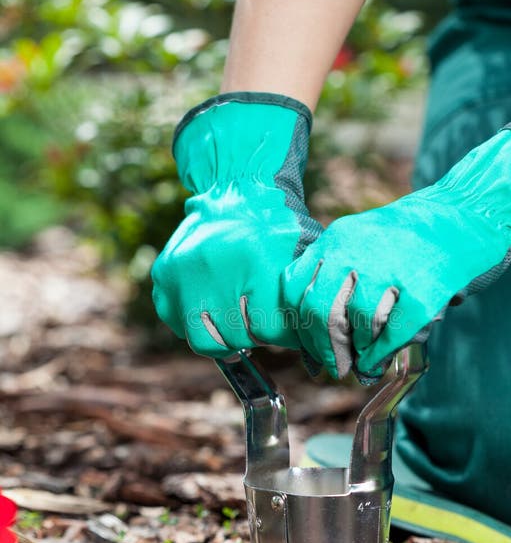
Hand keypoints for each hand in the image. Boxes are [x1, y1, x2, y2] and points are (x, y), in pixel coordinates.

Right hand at [152, 92, 321, 355]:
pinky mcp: (164, 274)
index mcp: (257, 262)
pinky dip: (195, 323)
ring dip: (222, 338)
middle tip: (259, 325)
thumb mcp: (302, 255)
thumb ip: (303, 300)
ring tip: (235, 321)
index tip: (286, 329)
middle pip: (235, 339)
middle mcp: (216, 268)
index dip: (281, 337)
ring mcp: (184, 272)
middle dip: (252, 338)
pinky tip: (212, 307)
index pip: (269, 331)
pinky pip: (176, 323)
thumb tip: (315, 354)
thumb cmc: (278, 229)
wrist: (240, 189)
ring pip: (202, 340)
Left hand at [284, 123, 510, 379]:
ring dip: (356, 352)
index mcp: (338, 236)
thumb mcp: (364, 237)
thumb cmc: (413, 234)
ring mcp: (393, 269)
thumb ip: (337, 273)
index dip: (300, 325)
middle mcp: (359, 250)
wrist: (470, 210)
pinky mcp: (424, 290)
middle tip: (334, 366)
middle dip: (325, 348)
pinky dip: (381, 354)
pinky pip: (393, 333)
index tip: (310, 346)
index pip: (297, 288)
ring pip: (357, 325)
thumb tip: (313, 334)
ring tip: (360, 361)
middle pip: (321, 311)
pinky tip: (377, 362)